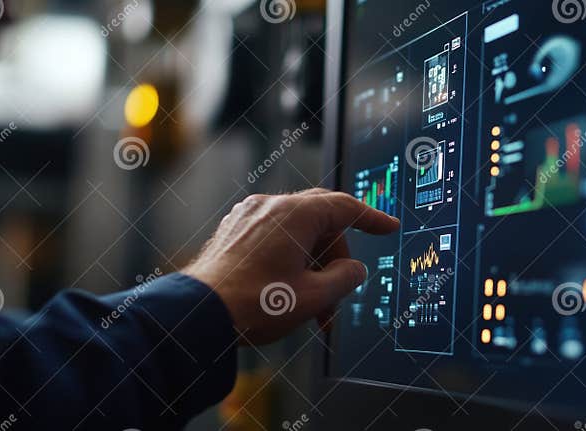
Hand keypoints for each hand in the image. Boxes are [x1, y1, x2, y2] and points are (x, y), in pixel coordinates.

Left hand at [182, 188, 399, 344]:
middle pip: (322, 223)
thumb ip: (345, 278)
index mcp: (294, 215)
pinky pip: (274, 237)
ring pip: (297, 233)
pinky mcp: (234, 230)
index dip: (372, 219)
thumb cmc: (252, 304)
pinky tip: (288, 291)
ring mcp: (248, 216)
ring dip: (311, 266)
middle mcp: (271, 207)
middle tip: (340, 292)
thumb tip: (353, 269)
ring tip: (311, 307)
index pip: (345, 207)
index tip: (388, 227)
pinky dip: (289, 259)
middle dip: (335, 259)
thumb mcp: (314, 297)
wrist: (197, 314)